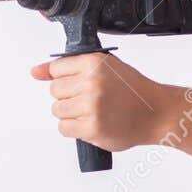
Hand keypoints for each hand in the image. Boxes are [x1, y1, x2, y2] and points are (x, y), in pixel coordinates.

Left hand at [29, 51, 167, 152]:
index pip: (56, 69)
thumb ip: (68, 68)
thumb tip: (35, 72)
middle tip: (90, 99)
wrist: (156, 113)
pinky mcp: (91, 128)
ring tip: (92, 111)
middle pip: (55, 91)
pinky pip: (64, 128)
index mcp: (94, 63)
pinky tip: (91, 123)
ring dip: (71, 113)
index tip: (77, 84)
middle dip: (68, 96)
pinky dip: (74, 128)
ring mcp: (91, 106)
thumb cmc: (132, 90)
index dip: (66, 78)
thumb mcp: (105, 67)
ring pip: (58, 110)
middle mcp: (91, 82)